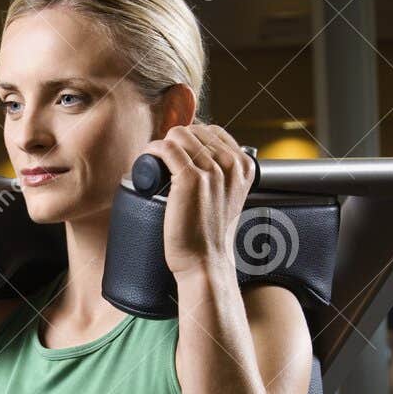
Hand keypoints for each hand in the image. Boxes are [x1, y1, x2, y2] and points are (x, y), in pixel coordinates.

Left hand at [134, 123, 254, 278]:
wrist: (205, 262)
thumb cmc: (210, 235)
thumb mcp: (228, 198)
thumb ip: (222, 175)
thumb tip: (198, 156)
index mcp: (244, 166)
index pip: (213, 132)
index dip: (191, 139)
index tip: (179, 153)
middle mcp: (231, 165)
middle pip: (194, 131)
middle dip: (176, 142)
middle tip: (164, 161)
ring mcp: (212, 171)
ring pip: (179, 135)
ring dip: (162, 145)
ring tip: (155, 161)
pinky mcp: (190, 179)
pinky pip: (166, 148)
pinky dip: (152, 150)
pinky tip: (148, 159)